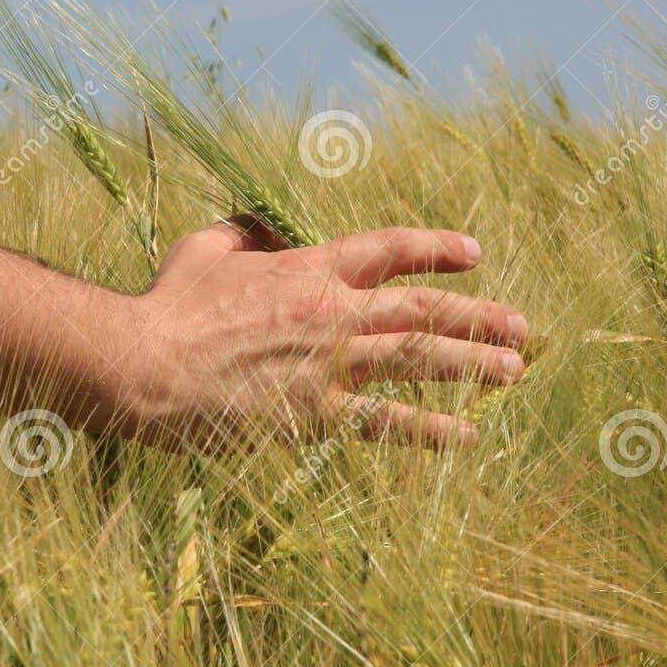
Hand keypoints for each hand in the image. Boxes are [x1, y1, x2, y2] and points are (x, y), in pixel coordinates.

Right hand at [107, 217, 528, 448]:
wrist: (144, 364)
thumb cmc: (165, 305)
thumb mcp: (203, 248)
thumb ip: (240, 233)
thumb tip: (257, 228)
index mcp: (307, 268)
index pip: (389, 250)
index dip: (437, 250)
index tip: (474, 254)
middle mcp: (331, 312)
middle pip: (422, 308)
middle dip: (478, 315)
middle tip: (521, 325)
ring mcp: (328, 364)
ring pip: (419, 359)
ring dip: (473, 363)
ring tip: (514, 369)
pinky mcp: (314, 414)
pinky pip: (386, 423)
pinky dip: (431, 431)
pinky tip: (467, 438)